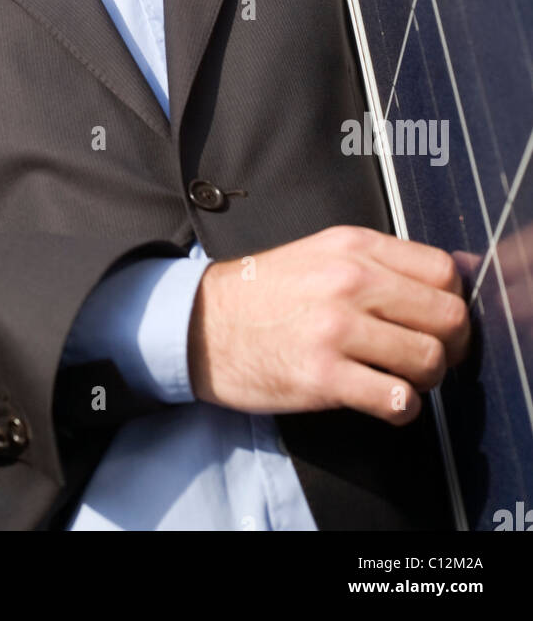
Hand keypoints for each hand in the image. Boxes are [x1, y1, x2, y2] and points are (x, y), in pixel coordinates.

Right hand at [187, 224, 470, 425]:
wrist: (201, 324)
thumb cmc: (264, 293)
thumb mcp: (321, 253)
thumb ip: (378, 262)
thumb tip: (449, 277)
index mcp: (353, 246)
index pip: (443, 271)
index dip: (452, 301)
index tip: (439, 321)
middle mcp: (350, 280)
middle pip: (448, 317)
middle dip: (450, 346)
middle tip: (429, 357)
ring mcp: (336, 328)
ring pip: (429, 360)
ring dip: (426, 380)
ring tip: (401, 379)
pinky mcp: (322, 375)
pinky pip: (395, 399)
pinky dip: (401, 408)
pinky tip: (383, 401)